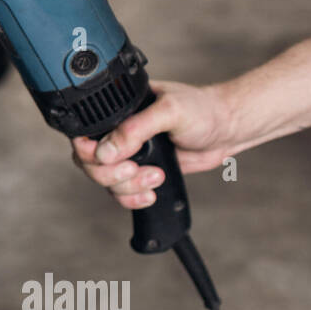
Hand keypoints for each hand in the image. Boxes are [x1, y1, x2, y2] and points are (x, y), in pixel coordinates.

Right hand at [70, 81, 236, 208]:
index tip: (109, 158)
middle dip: (110, 174)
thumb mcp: (169, 112)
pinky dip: (132, 198)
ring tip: (155, 177)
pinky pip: (121, 193)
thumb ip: (135, 130)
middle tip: (134, 170)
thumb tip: (104, 152)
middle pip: (89, 163)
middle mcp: (117, 132)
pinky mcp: (140, 172)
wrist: (227, 130)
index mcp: (117, 111)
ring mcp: (129, 154)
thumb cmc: (202, 111)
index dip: (89, 151)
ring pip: (105, 181)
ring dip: (127, 187)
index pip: (83, 134)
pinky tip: (149, 193)